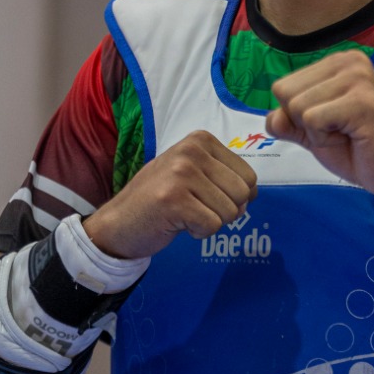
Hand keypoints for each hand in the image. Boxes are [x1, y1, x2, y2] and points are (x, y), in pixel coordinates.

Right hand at [83, 131, 257, 259]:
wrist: (119, 222)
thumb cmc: (160, 200)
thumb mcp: (194, 175)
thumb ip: (224, 177)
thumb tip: (254, 194)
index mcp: (200, 140)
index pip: (248, 176)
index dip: (234, 197)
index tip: (205, 196)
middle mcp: (192, 151)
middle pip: (243, 194)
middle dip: (226, 211)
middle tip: (196, 209)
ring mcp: (182, 174)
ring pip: (230, 212)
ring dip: (210, 222)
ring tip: (184, 214)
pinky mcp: (174, 200)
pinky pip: (212, 226)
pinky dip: (199, 233)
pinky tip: (178, 223)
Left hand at [267, 51, 373, 218]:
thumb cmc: (360, 153)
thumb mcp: (314, 134)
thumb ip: (290, 123)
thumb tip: (273, 118)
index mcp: (337, 63)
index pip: (283, 87)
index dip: (298, 118)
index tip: (332, 126)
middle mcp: (348, 61)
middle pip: (285, 93)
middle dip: (304, 124)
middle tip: (341, 132)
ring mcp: (357, 77)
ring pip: (297, 107)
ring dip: (317, 133)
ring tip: (348, 134)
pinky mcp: (361, 100)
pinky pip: (311, 119)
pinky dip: (324, 139)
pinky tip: (353, 138)